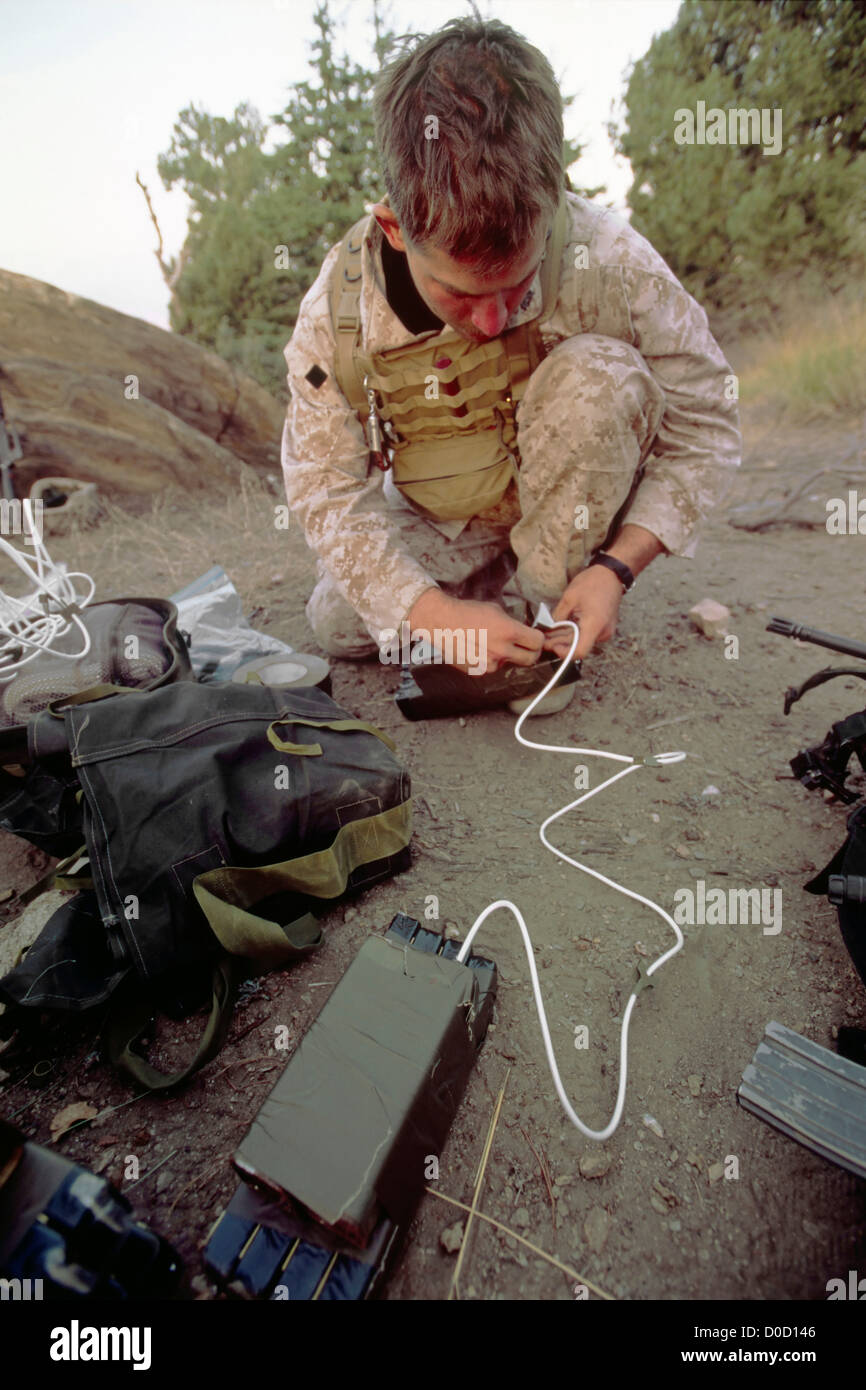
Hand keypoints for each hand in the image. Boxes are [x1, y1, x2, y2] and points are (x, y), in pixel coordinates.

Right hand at [406, 589, 543, 675]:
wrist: (442, 622)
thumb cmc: (467, 612)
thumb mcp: (495, 610)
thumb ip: (513, 623)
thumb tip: (524, 630)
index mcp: (509, 631)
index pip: (538, 642)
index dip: (539, 639)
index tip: (535, 638)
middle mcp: (501, 650)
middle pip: (531, 659)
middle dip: (531, 652)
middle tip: (525, 646)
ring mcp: (490, 663)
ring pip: (510, 664)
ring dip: (508, 657)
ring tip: (492, 643)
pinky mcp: (479, 670)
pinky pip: (493, 667)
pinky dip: (491, 660)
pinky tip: (480, 649)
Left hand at [542, 565, 623, 660]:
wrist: (612, 574)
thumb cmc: (593, 582)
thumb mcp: (569, 598)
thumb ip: (558, 616)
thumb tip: (548, 629)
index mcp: (594, 625)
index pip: (579, 652)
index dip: (563, 653)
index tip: (552, 646)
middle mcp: (602, 632)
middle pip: (578, 646)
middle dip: (559, 643)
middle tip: (544, 638)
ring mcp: (605, 631)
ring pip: (581, 640)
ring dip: (565, 637)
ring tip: (550, 631)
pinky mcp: (604, 628)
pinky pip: (587, 635)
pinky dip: (574, 632)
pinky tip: (562, 626)